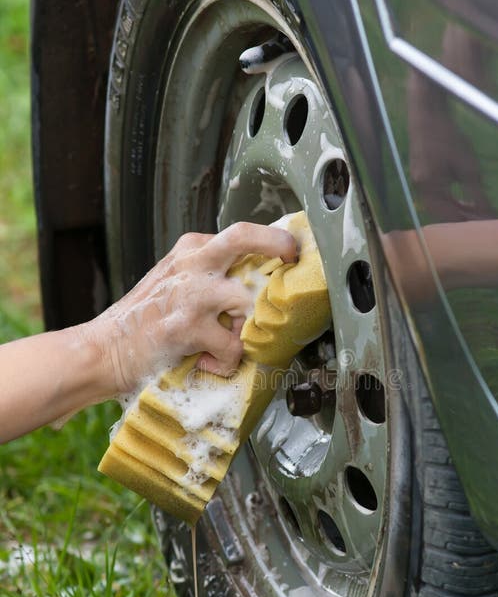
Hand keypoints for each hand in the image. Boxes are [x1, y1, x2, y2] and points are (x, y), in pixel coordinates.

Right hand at [85, 222, 296, 393]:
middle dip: (280, 245)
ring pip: (249, 301)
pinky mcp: (189, 327)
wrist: (103, 351)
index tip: (292, 253)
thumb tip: (261, 278)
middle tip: (295, 264)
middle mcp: (192, 263)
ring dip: (250, 328)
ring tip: (232, 342)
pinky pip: (233, 347)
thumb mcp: (176, 280)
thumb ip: (210, 272)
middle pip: (246, 237)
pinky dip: (227, 362)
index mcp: (191, 248)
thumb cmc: (145, 320)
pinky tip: (208, 362)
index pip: (242, 234)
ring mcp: (192, 293)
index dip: (274, 242)